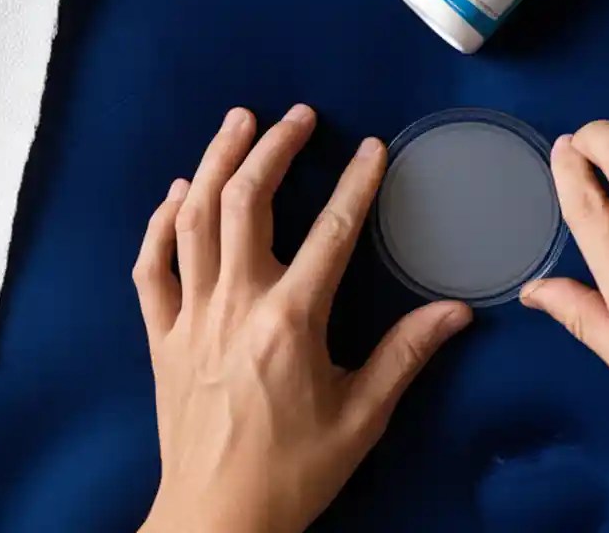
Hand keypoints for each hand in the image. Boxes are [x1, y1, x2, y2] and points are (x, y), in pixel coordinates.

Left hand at [134, 105, 471, 532]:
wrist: (216, 519)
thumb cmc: (292, 472)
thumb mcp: (362, 418)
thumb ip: (407, 355)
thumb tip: (456, 311)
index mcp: (290, 322)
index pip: (330, 232)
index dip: (355, 183)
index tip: (372, 148)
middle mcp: (235, 305)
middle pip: (247, 203)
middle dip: (273, 149)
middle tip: (297, 116)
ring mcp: (190, 318)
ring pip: (195, 220)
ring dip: (215, 163)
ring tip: (237, 123)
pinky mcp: (161, 338)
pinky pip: (151, 268)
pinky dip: (160, 224)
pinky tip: (177, 194)